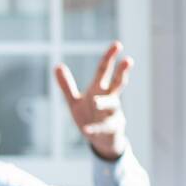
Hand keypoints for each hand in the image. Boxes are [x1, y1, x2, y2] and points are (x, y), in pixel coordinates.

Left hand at [54, 41, 132, 161]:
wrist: (101, 140)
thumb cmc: (89, 116)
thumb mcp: (75, 101)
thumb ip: (67, 85)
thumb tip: (57, 65)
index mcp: (100, 90)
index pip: (105, 71)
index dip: (110, 57)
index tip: (117, 44)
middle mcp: (109, 99)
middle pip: (117, 83)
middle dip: (122, 72)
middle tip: (128, 60)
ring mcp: (111, 115)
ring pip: (112, 105)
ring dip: (104, 103)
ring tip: (95, 101)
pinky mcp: (109, 130)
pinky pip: (101, 128)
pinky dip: (94, 129)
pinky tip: (86, 130)